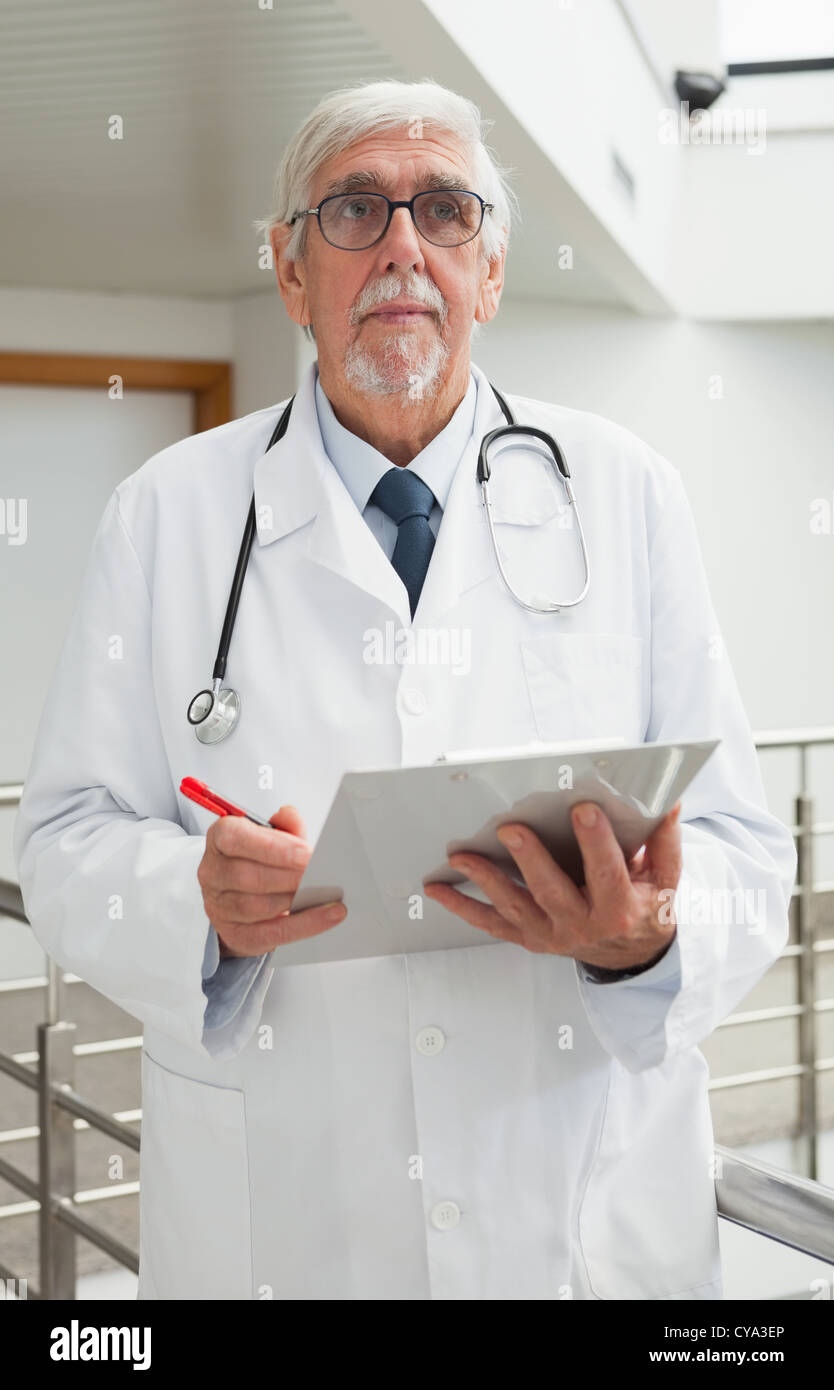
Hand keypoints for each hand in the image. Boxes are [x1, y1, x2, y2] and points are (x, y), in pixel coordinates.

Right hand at [197, 804, 345, 959]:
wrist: (246, 895)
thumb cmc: (261, 860)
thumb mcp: (274, 835)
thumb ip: (286, 825)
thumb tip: (290, 817)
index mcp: (220, 839)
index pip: (235, 838)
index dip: (274, 847)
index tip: (307, 853)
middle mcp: (212, 872)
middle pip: (247, 876)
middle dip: (290, 876)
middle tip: (321, 876)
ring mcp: (219, 906)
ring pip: (255, 906)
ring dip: (294, 901)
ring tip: (325, 895)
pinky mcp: (235, 933)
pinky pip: (269, 933)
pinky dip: (303, 926)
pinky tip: (327, 916)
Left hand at [422, 802, 681, 969]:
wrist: (633, 955)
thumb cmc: (647, 908)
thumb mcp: (667, 878)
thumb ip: (664, 840)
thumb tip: (668, 801)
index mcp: (620, 907)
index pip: (608, 872)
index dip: (596, 842)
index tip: (583, 809)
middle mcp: (583, 924)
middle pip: (552, 890)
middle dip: (529, 859)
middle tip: (510, 828)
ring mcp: (552, 934)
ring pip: (515, 906)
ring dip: (485, 879)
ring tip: (461, 854)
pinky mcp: (530, 938)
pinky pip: (493, 923)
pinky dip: (463, 907)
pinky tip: (439, 889)